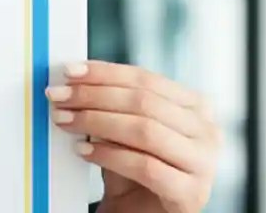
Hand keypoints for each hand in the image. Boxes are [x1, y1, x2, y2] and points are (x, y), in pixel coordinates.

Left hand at [47, 60, 220, 212]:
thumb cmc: (134, 169)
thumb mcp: (125, 129)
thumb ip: (111, 103)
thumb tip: (73, 80)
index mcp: (195, 106)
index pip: (146, 79)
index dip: (104, 73)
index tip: (69, 72)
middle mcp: (206, 131)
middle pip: (143, 102)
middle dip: (94, 95)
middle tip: (59, 97)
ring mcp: (203, 163)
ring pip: (145, 130)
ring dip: (96, 121)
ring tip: (65, 120)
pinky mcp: (191, 193)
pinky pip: (144, 166)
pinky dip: (108, 155)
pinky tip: (83, 150)